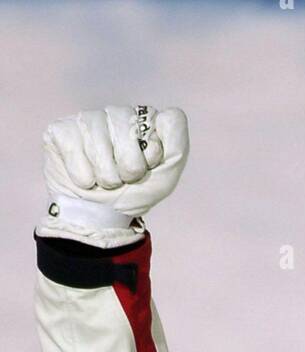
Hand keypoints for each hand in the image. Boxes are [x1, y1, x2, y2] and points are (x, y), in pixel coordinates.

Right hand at [38, 104, 188, 245]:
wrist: (101, 218)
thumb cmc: (133, 194)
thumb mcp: (165, 175)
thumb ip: (177, 144)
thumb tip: (170, 114)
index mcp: (142, 120)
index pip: (157, 123)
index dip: (152, 156)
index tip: (146, 169)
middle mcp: (114, 113)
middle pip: (127, 131)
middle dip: (129, 168)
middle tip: (123, 178)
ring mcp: (86, 119)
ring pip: (99, 144)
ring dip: (106, 176)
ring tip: (104, 181)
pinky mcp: (60, 130)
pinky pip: (74, 148)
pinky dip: (83, 175)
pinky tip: (85, 178)